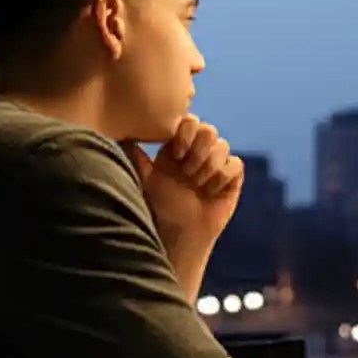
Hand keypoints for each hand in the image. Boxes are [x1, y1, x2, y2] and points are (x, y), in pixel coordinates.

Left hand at [120, 115, 243, 250]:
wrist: (179, 235)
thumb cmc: (159, 209)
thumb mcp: (145, 180)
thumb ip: (136, 157)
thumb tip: (121, 135)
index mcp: (178, 147)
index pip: (189, 122)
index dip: (185, 132)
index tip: (175, 153)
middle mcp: (198, 152)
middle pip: (209, 130)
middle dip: (198, 149)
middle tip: (187, 171)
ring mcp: (217, 165)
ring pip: (223, 145)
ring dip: (209, 165)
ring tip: (197, 184)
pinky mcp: (231, 179)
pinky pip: (235, 165)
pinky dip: (223, 176)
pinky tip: (211, 191)